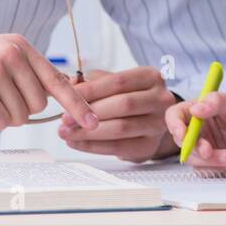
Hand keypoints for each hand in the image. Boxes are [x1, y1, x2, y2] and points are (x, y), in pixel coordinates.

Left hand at [57, 67, 178, 162]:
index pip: (118, 82)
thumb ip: (93, 82)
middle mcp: (160, 100)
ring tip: (66, 132)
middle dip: (89, 112)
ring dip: (88, 132)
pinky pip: (118, 147)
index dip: (91, 90)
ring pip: (120, 128)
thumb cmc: (128, 98)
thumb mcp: (114, 84)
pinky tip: (76, 142)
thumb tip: (70, 83)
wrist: (148, 121)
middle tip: (65, 119)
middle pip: (123, 105)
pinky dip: (93, 146)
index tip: (67, 95)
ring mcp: (157, 125)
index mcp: (150, 78)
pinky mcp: (149, 147)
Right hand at [164, 91, 225, 170]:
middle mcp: (201, 128)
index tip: (182, 133)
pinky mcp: (213, 165)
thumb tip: (196, 109)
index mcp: (203, 109)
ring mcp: (206, 147)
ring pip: (191, 157)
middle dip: (192, 146)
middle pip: (180, 138)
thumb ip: (218, 101)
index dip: (174, 124)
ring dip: (208, 159)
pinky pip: (203, 170)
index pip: (177, 115)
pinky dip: (216, 168)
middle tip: (208, 150)